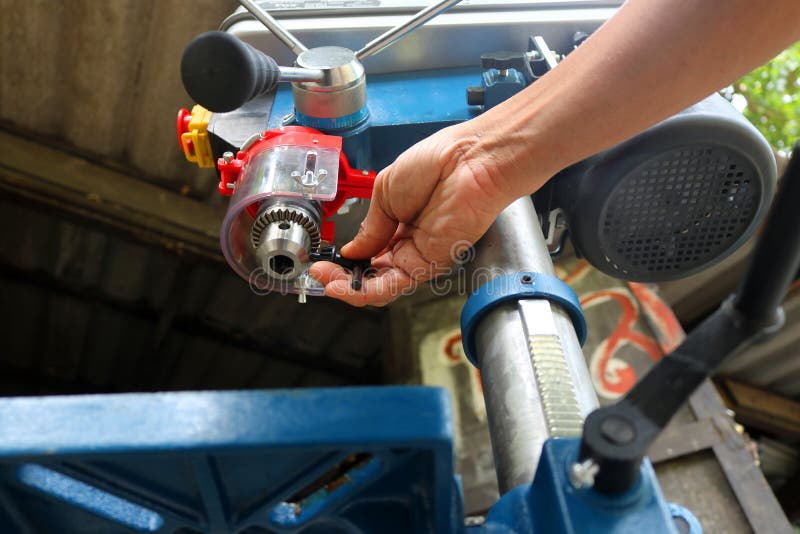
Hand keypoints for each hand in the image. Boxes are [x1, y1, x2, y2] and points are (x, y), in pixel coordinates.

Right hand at [309, 122, 527, 305]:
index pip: (369, 251)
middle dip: (343, 277)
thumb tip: (352, 250)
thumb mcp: (384, 192)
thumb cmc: (434, 164)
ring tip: (328, 282)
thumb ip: (370, 226)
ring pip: (382, 284)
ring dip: (351, 288)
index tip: (323, 260)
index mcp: (398, 221)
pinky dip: (369, 290)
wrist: (466, 162)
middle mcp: (409, 242)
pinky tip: (347, 286)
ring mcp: (420, 255)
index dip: (346, 260)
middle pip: (373, 273)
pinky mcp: (431, 265)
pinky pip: (396, 284)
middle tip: (321, 274)